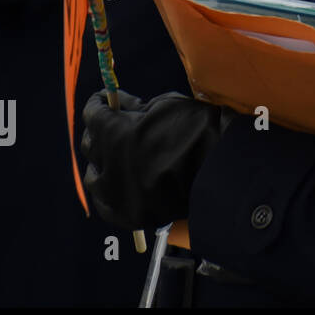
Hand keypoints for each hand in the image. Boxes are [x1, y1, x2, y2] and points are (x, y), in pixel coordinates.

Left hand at [81, 89, 233, 229]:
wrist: (224, 170)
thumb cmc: (198, 130)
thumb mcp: (166, 106)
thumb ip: (135, 107)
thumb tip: (118, 107)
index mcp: (115, 133)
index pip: (92, 114)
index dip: (99, 103)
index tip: (106, 99)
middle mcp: (109, 165)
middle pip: (90, 145)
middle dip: (100, 132)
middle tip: (113, 126)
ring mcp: (116, 194)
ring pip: (94, 178)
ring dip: (102, 164)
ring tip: (117, 158)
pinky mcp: (128, 215)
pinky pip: (105, 204)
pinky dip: (108, 193)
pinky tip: (120, 184)